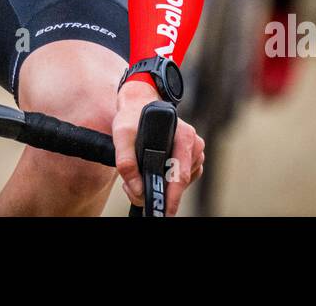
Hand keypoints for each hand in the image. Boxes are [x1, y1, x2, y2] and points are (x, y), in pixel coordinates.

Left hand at [112, 79, 203, 216]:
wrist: (139, 104)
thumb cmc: (132, 117)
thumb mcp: (122, 134)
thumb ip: (126, 162)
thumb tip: (138, 189)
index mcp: (183, 136)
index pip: (181, 174)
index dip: (171, 197)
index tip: (163, 212)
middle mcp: (194, 144)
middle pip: (180, 182)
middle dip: (159, 192)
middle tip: (135, 192)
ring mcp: (194, 152)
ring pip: (181, 183)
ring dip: (160, 186)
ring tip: (138, 178)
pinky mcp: (190, 158)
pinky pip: (181, 180)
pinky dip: (166, 182)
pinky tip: (150, 174)